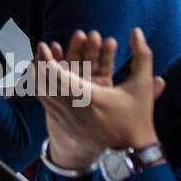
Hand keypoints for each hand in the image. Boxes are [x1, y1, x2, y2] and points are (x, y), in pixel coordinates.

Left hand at [34, 27, 165, 170]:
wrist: (133, 150)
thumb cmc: (137, 115)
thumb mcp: (142, 84)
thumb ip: (142, 55)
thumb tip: (136, 30)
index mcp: (89, 98)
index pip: (59, 77)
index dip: (48, 59)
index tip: (43, 44)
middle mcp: (73, 109)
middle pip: (45, 84)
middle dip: (40, 63)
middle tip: (40, 48)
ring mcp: (67, 119)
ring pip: (42, 94)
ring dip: (38, 75)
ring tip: (39, 59)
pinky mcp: (65, 124)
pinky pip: (45, 103)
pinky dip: (40, 88)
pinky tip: (41, 76)